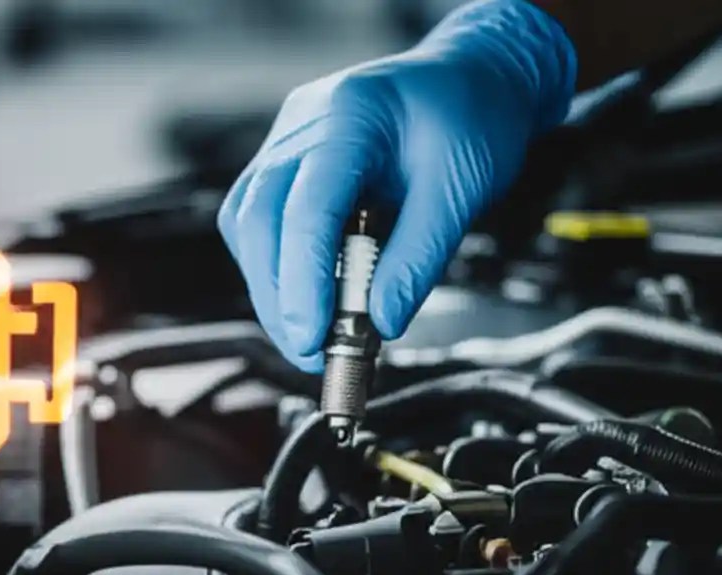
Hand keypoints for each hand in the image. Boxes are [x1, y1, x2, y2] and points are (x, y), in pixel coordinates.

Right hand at [217, 0, 575, 371]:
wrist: (474, 77)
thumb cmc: (472, 118)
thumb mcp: (461, 190)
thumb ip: (418, 259)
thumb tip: (382, 323)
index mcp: (349, 118)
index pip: (305, 211)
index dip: (302, 283)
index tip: (313, 339)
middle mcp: (302, 125)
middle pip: (257, 221)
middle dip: (277, 296)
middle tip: (310, 352)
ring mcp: (286, 141)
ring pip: (247, 224)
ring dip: (271, 286)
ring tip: (311, 333)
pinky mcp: (286, 163)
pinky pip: (259, 220)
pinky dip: (278, 264)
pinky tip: (309, 292)